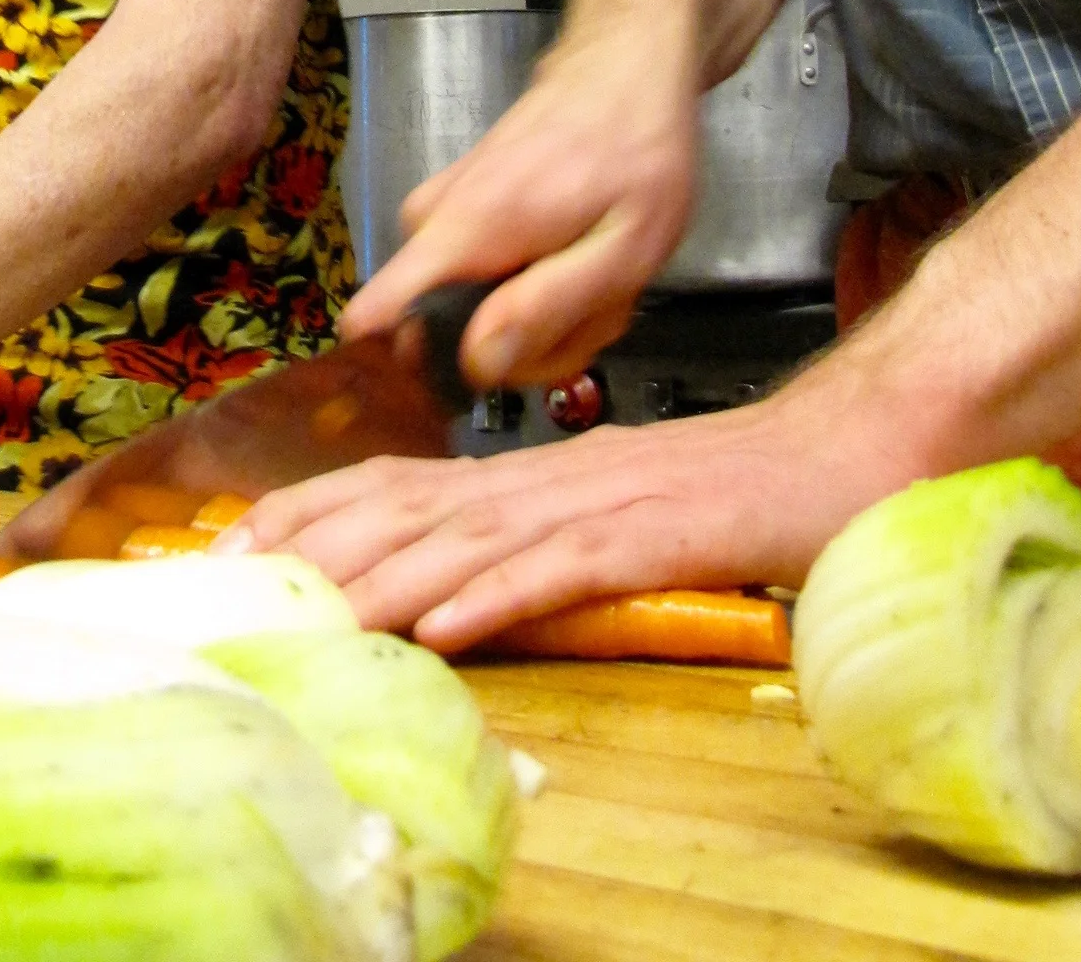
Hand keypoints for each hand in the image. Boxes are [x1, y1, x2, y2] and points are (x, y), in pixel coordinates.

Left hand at [230, 360, 919, 649]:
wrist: (845, 453)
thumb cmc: (741, 490)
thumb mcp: (621, 510)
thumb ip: (546, 535)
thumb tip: (463, 576)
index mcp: (538, 472)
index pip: (404, 482)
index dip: (318, 509)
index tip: (242, 540)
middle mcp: (552, 477)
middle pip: (412, 505)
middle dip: (317, 542)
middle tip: (235, 573)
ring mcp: (601, 503)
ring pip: (469, 538)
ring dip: (383, 575)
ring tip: (311, 608)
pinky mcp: (654, 540)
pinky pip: (561, 571)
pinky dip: (496, 598)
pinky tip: (442, 626)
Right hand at [340, 0, 699, 386]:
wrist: (623, 71)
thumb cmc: (637, 153)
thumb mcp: (624, 248)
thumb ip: (549, 307)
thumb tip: (474, 364)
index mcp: (468, 231)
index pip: (377, 316)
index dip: (420, 374)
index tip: (487, 385)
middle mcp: (434, 223)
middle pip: (445, 338)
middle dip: (528, 343)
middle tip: (593, 305)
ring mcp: (441, 215)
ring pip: (472, 316)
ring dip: (543, 317)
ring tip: (595, 271)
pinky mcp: (456, 214)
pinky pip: (478, 284)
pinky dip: (535, 288)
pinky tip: (576, 259)